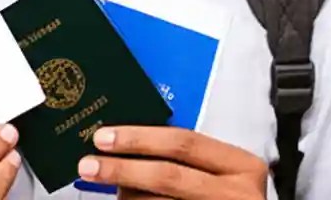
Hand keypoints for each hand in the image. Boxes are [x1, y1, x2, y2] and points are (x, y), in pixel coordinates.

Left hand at [76, 126, 266, 199]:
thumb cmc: (225, 196)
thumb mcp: (218, 172)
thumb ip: (183, 158)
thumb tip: (124, 144)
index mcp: (242, 166)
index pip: (184, 143)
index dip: (139, 138)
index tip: (103, 137)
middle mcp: (239, 194)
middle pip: (168, 175)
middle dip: (122, 169)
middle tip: (88, 164)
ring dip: (127, 196)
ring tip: (105, 188)